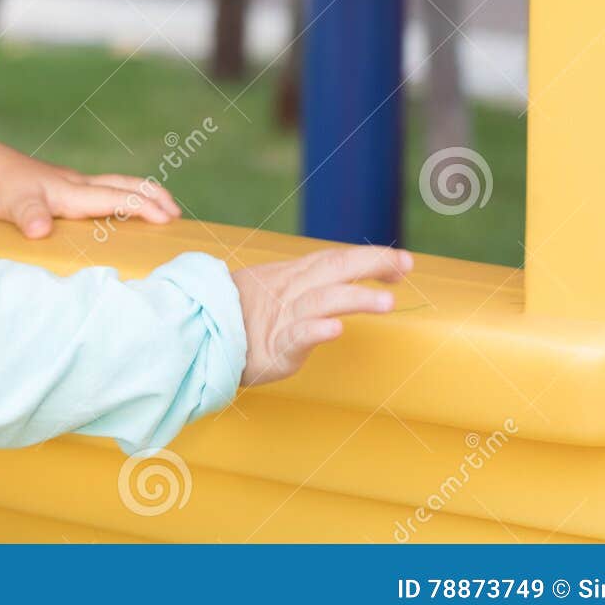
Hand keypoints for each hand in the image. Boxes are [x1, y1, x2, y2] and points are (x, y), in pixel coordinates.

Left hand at [0, 131, 181, 237]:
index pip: (117, 198)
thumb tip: (41, 230)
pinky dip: (115, 201)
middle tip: (176, 214)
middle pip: (122, 186)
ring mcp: (64, 186)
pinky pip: (95, 195)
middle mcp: (73, 186)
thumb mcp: (10, 201)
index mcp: (70, 191)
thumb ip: (28, 215)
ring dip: (136, 197)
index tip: (169, 219)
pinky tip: (112, 213)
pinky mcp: (53, 191)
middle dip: (152, 197)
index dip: (144, 208)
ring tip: (156, 210)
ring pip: (110, 188)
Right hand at [233, 246, 413, 384]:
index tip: (403, 262)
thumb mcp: (272, 288)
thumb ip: (304, 282)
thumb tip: (338, 277)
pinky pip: (297, 335)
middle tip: (405, 264)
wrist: (199, 333)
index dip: (371, 258)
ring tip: (387, 301)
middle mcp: (291, 290)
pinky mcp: (275, 346)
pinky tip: (335, 329)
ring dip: (356, 298)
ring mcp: (283, 317)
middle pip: (336, 269)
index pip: (336, 259)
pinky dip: (316, 330)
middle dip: (373, 264)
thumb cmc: (239, 315)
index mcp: (293, 276)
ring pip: (324, 301)